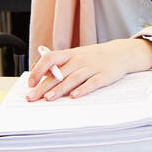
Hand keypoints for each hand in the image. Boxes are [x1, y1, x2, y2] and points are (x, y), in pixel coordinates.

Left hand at [25, 39, 151, 100]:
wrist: (120, 53)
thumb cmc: (94, 57)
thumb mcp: (76, 55)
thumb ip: (59, 64)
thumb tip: (38, 72)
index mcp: (71, 54)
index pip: (50, 58)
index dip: (39, 70)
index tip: (31, 82)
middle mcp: (80, 59)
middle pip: (59, 73)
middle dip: (44, 86)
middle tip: (32, 97)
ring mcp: (92, 67)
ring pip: (73, 78)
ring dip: (60, 89)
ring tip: (49, 98)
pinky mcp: (104, 75)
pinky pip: (92, 83)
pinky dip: (83, 89)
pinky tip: (74, 96)